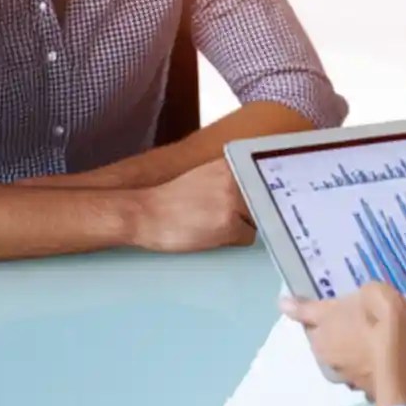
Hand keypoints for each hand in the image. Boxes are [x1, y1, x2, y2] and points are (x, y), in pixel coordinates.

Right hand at [130, 157, 255, 251]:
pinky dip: (231, 240)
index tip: (260, 201)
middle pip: (262, 203)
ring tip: (210, 224)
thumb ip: (230, 181)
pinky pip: (246, 238)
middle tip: (218, 216)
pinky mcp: (228, 224)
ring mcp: (233, 201)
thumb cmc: (170, 200)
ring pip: (256, 222)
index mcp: (230, 164)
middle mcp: (235, 178)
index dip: (258, 195)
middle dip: (247, 213)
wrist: (143, 212)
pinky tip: (208, 234)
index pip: (263, 181)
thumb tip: (255, 192)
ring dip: (239, 227)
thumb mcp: (205, 177)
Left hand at [281, 283, 405, 405]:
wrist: (404, 362)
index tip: (286, 303)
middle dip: (332, 329)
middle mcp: (324, 352)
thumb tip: (356, 301)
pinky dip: (370, 364)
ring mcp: (343, 374)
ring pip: (341, 357)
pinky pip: (363, 370)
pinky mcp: (363, 389)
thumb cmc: (382, 318)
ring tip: (375, 338)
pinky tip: (388, 356)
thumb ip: (359, 296)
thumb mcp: (372, 290)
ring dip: (351, 349)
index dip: (296, 306)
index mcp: (321, 325)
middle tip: (352, 316)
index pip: (302, 312)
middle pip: (322, 337)